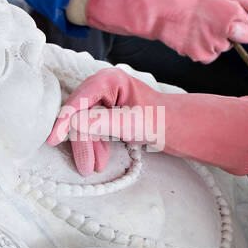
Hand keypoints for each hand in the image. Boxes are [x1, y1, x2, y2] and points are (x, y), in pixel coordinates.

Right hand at [47, 67, 247, 176]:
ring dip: (87, 147)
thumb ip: (108, 121)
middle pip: (79, 114)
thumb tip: (77, 122)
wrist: (192, 130)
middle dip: (81, 140)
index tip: (54, 140)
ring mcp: (107, 102)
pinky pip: (93, 131)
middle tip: (86, 167)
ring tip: (95, 167)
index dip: (65, 120)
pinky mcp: (111, 116)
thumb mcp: (140, 124)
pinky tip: (99, 160)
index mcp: (111, 80)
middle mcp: (106, 87)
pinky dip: (94, 146)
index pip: (79, 100)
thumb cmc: (173, 122)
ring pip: (84, 125)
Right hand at [85, 0, 247, 62]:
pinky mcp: (201, 56)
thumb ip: (239, 0)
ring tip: (200, 27)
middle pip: (240, 40)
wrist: (160, 13)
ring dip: (216, 41)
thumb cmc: (186, 0)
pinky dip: (204, 49)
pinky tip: (194, 37)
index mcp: (231, 14)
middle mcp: (225, 32)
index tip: (237, 21)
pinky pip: (209, 56)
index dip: (243, 22)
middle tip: (215, 24)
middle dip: (235, 34)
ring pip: (222, 48)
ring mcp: (213, 46)